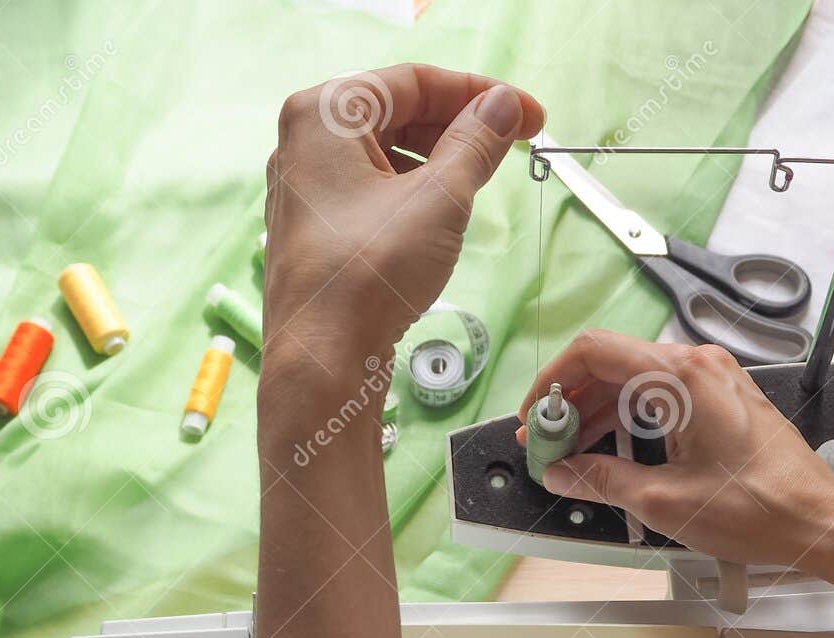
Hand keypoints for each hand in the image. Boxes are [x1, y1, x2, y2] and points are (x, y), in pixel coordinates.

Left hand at [263, 65, 544, 372]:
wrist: (323, 359)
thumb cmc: (370, 273)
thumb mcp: (440, 198)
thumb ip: (475, 143)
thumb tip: (503, 106)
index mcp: (324, 114)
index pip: (414, 81)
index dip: (480, 94)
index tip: (529, 116)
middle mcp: (304, 143)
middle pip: (396, 113)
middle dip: (458, 127)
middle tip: (513, 146)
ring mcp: (304, 190)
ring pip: (384, 155)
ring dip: (437, 162)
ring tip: (479, 184)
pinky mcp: (314, 231)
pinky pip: (370, 192)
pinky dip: (410, 193)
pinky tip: (440, 217)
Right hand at [518, 330, 833, 567]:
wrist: (819, 521)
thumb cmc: (760, 508)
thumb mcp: (665, 501)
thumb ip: (602, 481)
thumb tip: (563, 472)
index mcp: (682, 376)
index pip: (594, 352)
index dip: (552, 383)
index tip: (535, 417)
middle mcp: (699, 367)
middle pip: (611, 366)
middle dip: (571, 405)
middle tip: (547, 445)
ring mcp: (713, 381)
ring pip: (635, 383)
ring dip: (598, 415)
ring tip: (572, 454)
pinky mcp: (722, 401)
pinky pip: (661, 397)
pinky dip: (629, 420)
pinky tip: (611, 452)